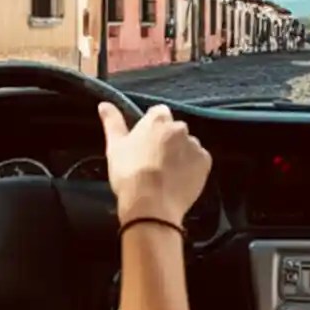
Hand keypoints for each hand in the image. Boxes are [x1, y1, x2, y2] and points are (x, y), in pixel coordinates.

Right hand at [98, 103, 210, 225]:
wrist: (151, 205)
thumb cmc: (129, 173)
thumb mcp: (115, 147)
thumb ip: (112, 122)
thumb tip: (104, 104)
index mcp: (158, 120)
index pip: (159, 112)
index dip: (152, 126)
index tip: (146, 141)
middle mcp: (180, 128)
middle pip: (175, 129)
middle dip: (167, 140)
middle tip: (154, 160)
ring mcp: (195, 145)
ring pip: (188, 145)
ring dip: (181, 153)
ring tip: (167, 174)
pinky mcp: (205, 162)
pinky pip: (199, 160)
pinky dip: (192, 167)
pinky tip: (179, 180)